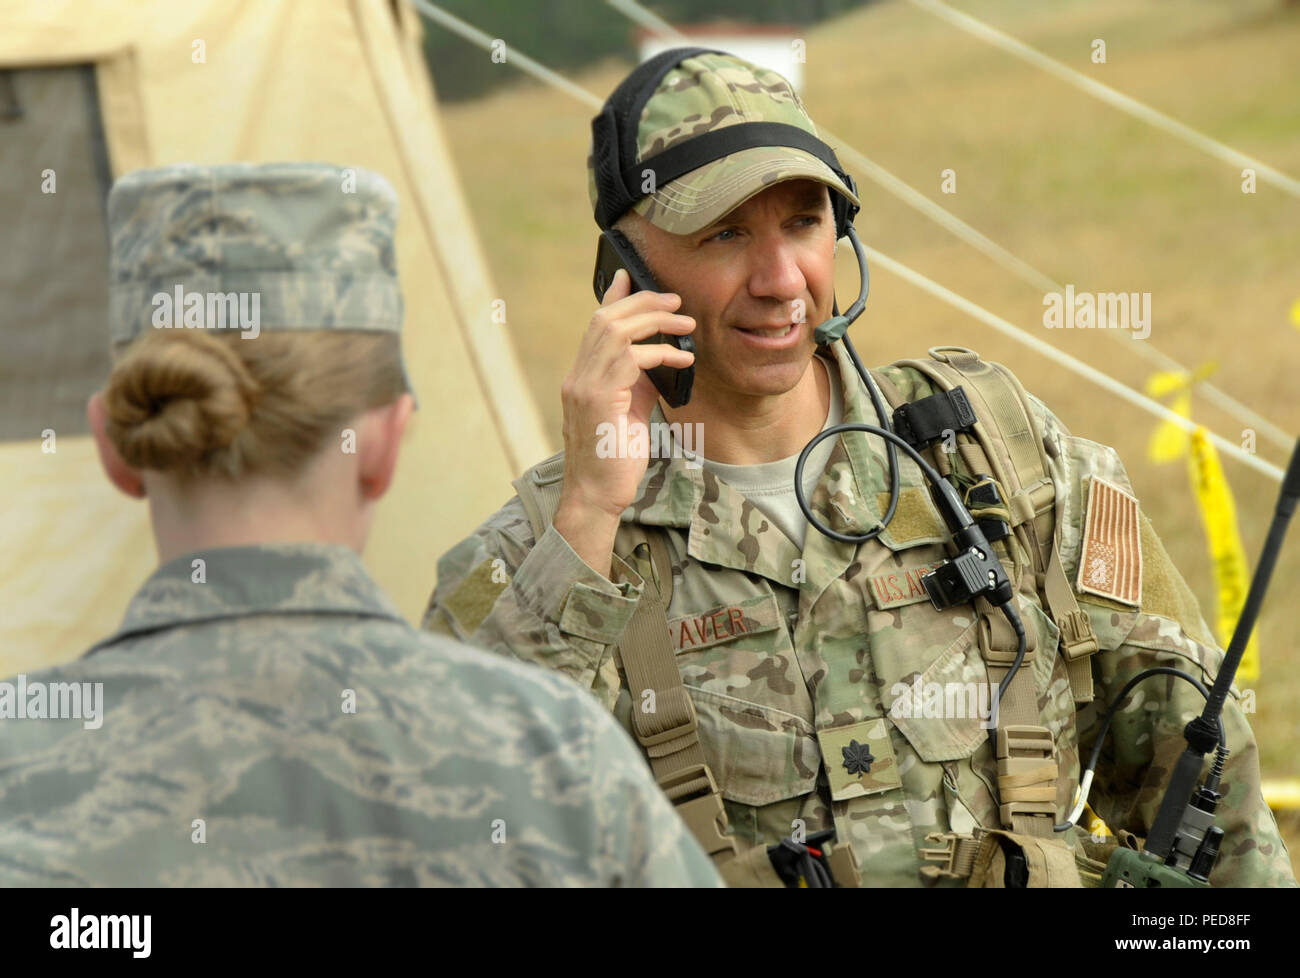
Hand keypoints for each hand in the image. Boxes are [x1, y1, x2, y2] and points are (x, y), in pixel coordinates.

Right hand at [554, 269, 694, 576]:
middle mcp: (577, 376)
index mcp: (582, 377)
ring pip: (615, 331)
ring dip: (654, 321)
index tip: (632, 277)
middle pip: (605, 319)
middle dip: (642, 302)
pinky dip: (659, 352)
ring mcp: (583, 386)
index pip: (596, 325)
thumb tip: (658, 358)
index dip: (614, 297)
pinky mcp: (597, 399)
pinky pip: (630, 359)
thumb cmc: (615, 459)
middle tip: (675, 300)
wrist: (598, 496)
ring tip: (685, 322)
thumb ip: (636, 383)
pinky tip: (682, 358)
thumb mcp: (629, 412)